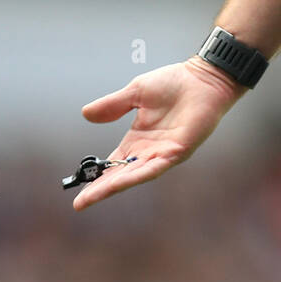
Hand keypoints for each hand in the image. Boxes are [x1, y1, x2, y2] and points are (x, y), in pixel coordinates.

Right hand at [71, 58, 246, 210]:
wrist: (202, 77)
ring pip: (134, 175)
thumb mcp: (136, 92)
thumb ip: (113, 105)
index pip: (113, 163)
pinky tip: (120, 182)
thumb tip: (85, 114)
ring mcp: (164, 153)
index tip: (78, 188)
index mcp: (138, 139)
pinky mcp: (178, 152)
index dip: (97, 176)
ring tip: (92, 197)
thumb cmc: (174, 83)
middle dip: (100, 189)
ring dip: (114, 186)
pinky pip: (154, 167)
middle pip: (121, 175)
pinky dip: (136, 175)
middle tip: (79, 203)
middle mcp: (149, 151)